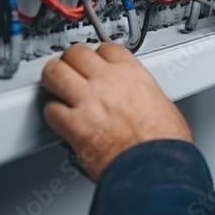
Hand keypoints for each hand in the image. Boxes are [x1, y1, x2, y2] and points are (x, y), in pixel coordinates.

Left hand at [40, 43, 191, 181]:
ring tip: (54, 86)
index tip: (95, 59)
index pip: (106, 48)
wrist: (154, 166)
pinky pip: (50, 110)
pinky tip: (58, 118)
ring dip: (53, 79)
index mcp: (132, 75)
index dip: (97, 53)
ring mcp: (87, 101)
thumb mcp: (163, 104)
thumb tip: (144, 103)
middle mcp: (107, 82)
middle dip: (70, 60)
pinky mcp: (74, 126)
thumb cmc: (164, 143)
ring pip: (55, 73)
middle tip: (69, 68)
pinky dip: (52, 114)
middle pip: (76, 53)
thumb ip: (144, 96)